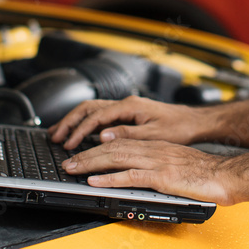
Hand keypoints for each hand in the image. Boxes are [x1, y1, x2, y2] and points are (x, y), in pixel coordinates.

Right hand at [49, 96, 211, 149]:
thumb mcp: (154, 135)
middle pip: (88, 108)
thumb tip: (103, 137)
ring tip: (59, 135)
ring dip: (74, 122)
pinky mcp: (127, 114)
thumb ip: (127, 134)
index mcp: (130, 106)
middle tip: (55, 138)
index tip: (69, 144)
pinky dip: (85, 123)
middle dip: (69, 122)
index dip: (80, 131)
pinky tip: (78, 133)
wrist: (193, 122)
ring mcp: (125, 107)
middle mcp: (125, 103)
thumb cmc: (178, 127)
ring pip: (91, 110)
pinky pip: (99, 115)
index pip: (96, 116)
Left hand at [62, 138, 237, 205]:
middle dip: (86, 154)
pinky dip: (109, 179)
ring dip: (90, 164)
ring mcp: (157, 162)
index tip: (81, 154)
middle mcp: (153, 150)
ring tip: (73, 169)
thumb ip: (157, 162)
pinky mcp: (162, 176)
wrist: (227, 175)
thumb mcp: (176, 161)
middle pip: (112, 147)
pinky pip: (130, 176)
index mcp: (156, 146)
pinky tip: (95, 181)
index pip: (120, 142)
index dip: (97, 147)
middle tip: (67, 162)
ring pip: (116, 158)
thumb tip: (139, 168)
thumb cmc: (205, 173)